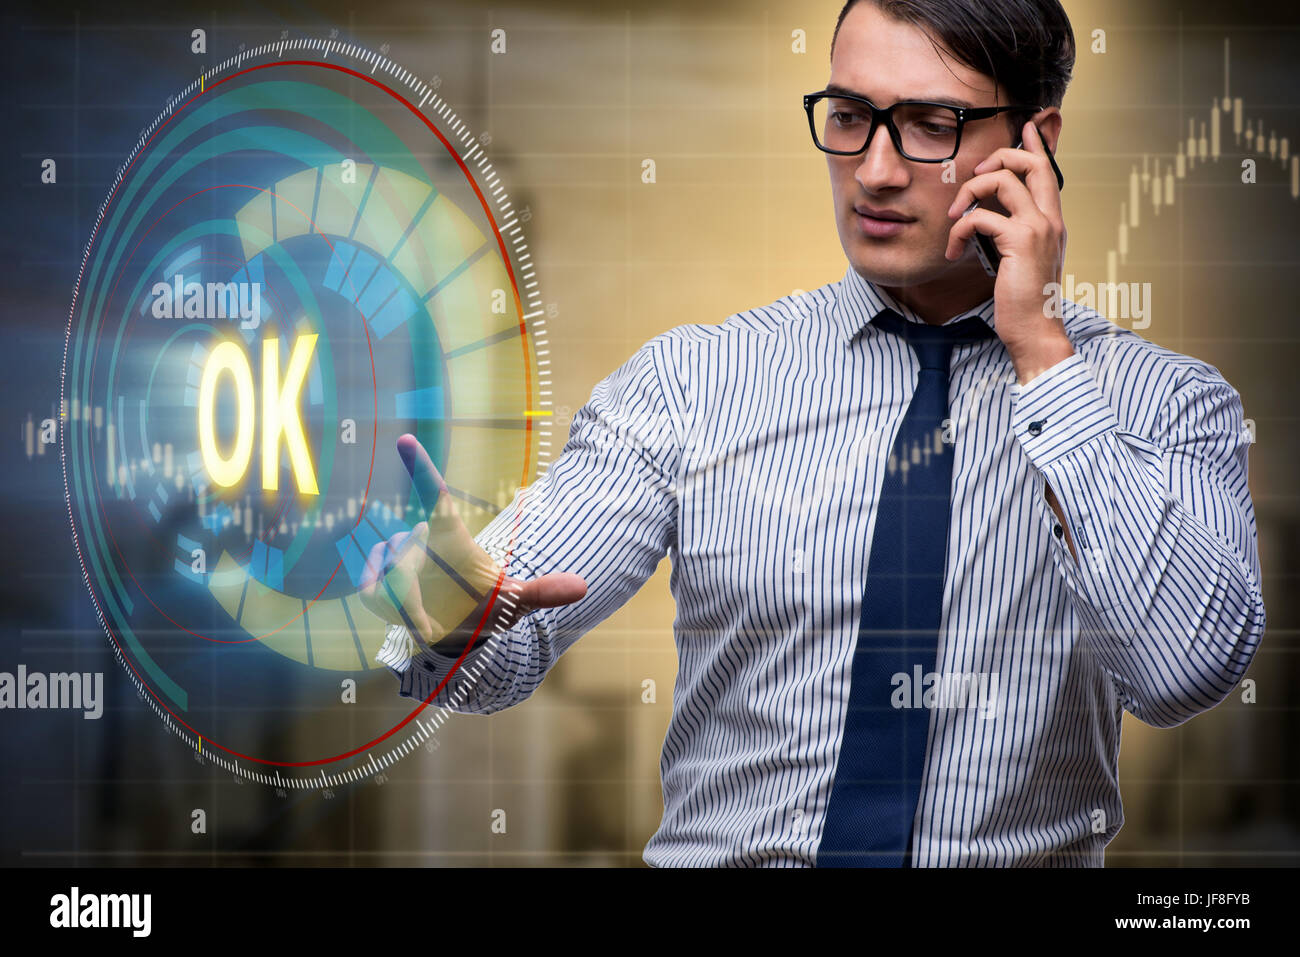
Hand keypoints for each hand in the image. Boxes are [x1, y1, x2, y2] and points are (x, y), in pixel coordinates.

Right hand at [358, 434, 587, 655]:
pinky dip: (386, 604)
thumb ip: (544, 592)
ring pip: (389, 573)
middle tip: (440, 595)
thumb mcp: (517, 601)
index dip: (420, 467)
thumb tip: (583, 587)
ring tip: (427, 607)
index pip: (434, 494)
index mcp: (450, 535)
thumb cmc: (489, 606)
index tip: (406, 438)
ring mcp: (396, 558)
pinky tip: (404, 611)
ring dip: (405, 597)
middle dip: (417, 582)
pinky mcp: (376, 581)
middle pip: (405, 554)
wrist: (460, 629)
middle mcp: (420, 541)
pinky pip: (370, 589)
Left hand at [944, 121, 1074, 383]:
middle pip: (1030, 163)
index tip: (1027, 126)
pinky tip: (954, 252)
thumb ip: (1013, 236)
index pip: (1047, 172)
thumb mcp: (1022, 262)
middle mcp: (1050, 219)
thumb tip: (988, 221)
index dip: (1035, 146)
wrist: (1036, 331)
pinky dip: (959, 231)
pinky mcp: (1020, 241)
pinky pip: (980, 217)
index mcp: (1052, 222)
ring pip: (1002, 181)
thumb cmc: (1024, 302)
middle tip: (975, 175)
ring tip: (953, 219)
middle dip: (999, 157)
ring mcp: (1038, 227)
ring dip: (968, 194)